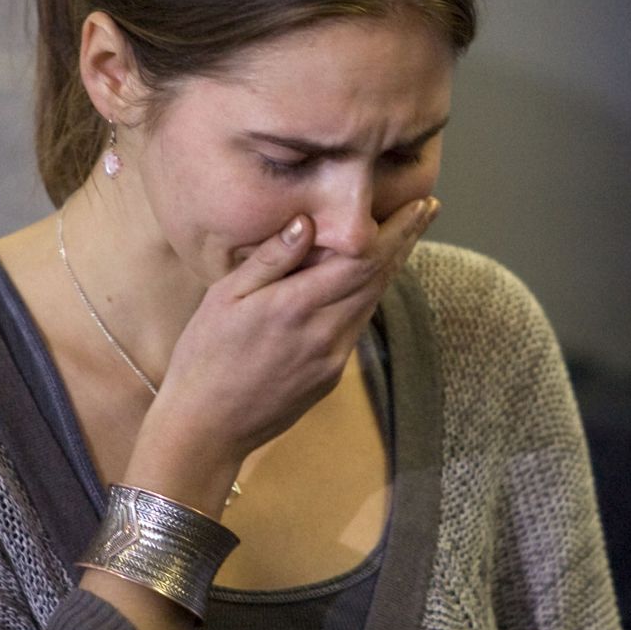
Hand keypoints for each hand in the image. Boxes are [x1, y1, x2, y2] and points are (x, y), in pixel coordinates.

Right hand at [146, 196, 439, 478]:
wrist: (207, 427)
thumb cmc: (203, 356)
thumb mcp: (224, 298)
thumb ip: (269, 259)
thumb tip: (306, 221)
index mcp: (297, 306)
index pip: (364, 259)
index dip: (397, 229)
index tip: (419, 202)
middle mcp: (325, 333)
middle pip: (379, 278)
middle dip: (406, 240)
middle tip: (426, 207)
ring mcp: (332, 359)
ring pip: (371, 302)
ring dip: (390, 268)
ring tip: (403, 236)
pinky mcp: (330, 376)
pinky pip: (356, 326)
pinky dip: (367, 296)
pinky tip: (364, 281)